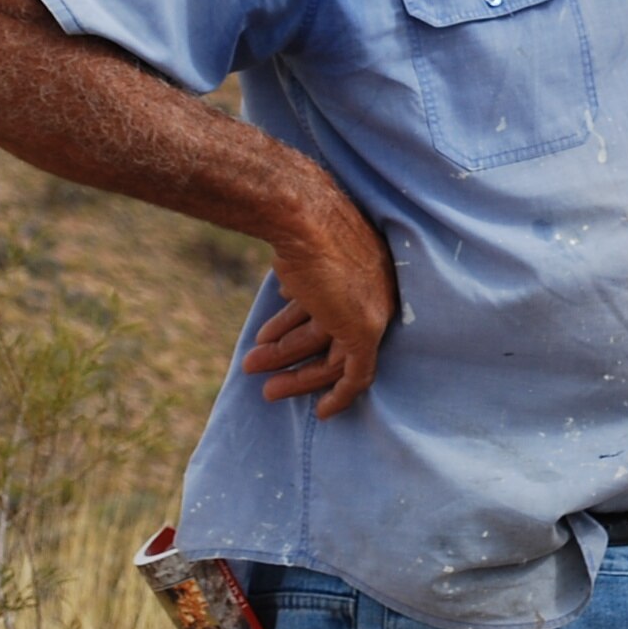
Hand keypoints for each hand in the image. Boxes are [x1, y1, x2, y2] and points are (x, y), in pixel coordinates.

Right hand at [236, 187, 397, 418]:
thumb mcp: (302, 252)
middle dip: (289, 353)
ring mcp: (372, 310)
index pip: (335, 313)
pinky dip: (342, 396)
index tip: (278, 341)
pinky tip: (322, 412)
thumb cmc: (297, 223)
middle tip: (256, 365)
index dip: (304, 329)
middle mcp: (375, 291)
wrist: (302, 216)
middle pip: (330, 335)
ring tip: (252, 368)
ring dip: (290, 366)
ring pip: (332, 354)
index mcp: (364, 270)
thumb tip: (289, 287)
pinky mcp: (364, 330)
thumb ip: (303, 277)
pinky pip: (357, 375)